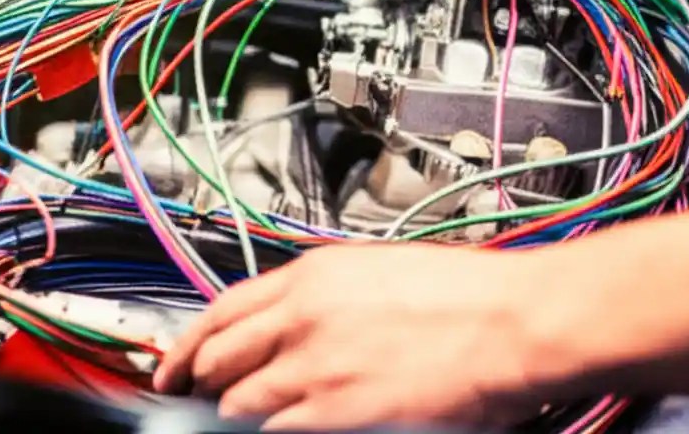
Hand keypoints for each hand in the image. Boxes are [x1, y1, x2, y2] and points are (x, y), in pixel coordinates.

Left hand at [153, 244, 561, 429]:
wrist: (514, 321)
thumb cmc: (468, 293)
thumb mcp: (381, 270)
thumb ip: (324, 294)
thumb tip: (290, 318)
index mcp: (313, 274)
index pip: (222, 310)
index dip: (188, 342)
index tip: (174, 362)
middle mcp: (304, 317)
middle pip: (218, 356)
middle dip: (197, 382)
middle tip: (188, 398)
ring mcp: (317, 368)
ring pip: (239, 403)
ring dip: (231, 414)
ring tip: (232, 422)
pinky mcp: (338, 413)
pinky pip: (275, 432)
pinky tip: (276, 431)